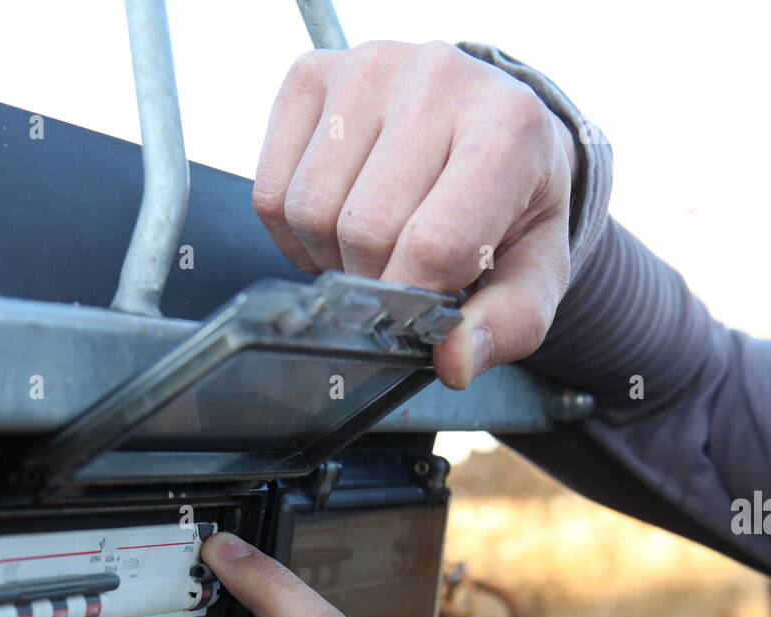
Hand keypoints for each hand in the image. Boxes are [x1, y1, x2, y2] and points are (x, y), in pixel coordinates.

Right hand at [253, 40, 577, 389]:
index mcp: (507, 129)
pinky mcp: (312, 75)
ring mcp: (367, 67)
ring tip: (370, 243)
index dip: (417, 298)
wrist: (491, 124)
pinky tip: (335, 220)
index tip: (428, 303)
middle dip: (375, 278)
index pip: (434, 244)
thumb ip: (509, 324)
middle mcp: (436, 78)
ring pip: (309, 211)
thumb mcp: (535, 271)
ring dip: (331, 255)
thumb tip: (453, 362)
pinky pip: (270, 192)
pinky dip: (294, 232)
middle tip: (401, 269)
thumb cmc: (512, 204)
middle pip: (363, 230)